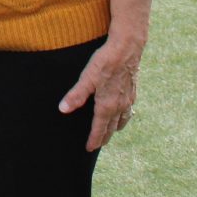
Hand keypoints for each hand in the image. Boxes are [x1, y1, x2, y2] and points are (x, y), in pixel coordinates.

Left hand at [59, 34, 142, 150]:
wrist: (127, 48)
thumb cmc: (106, 62)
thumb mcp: (87, 78)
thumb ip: (75, 95)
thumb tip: (62, 109)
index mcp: (107, 105)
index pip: (99, 128)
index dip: (94, 139)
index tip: (89, 149)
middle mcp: (119, 106)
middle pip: (112, 128)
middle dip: (104, 137)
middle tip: (98, 145)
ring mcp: (128, 99)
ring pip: (122, 120)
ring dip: (115, 128)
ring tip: (110, 133)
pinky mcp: (133, 91)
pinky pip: (129, 110)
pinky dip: (124, 117)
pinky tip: (123, 114)